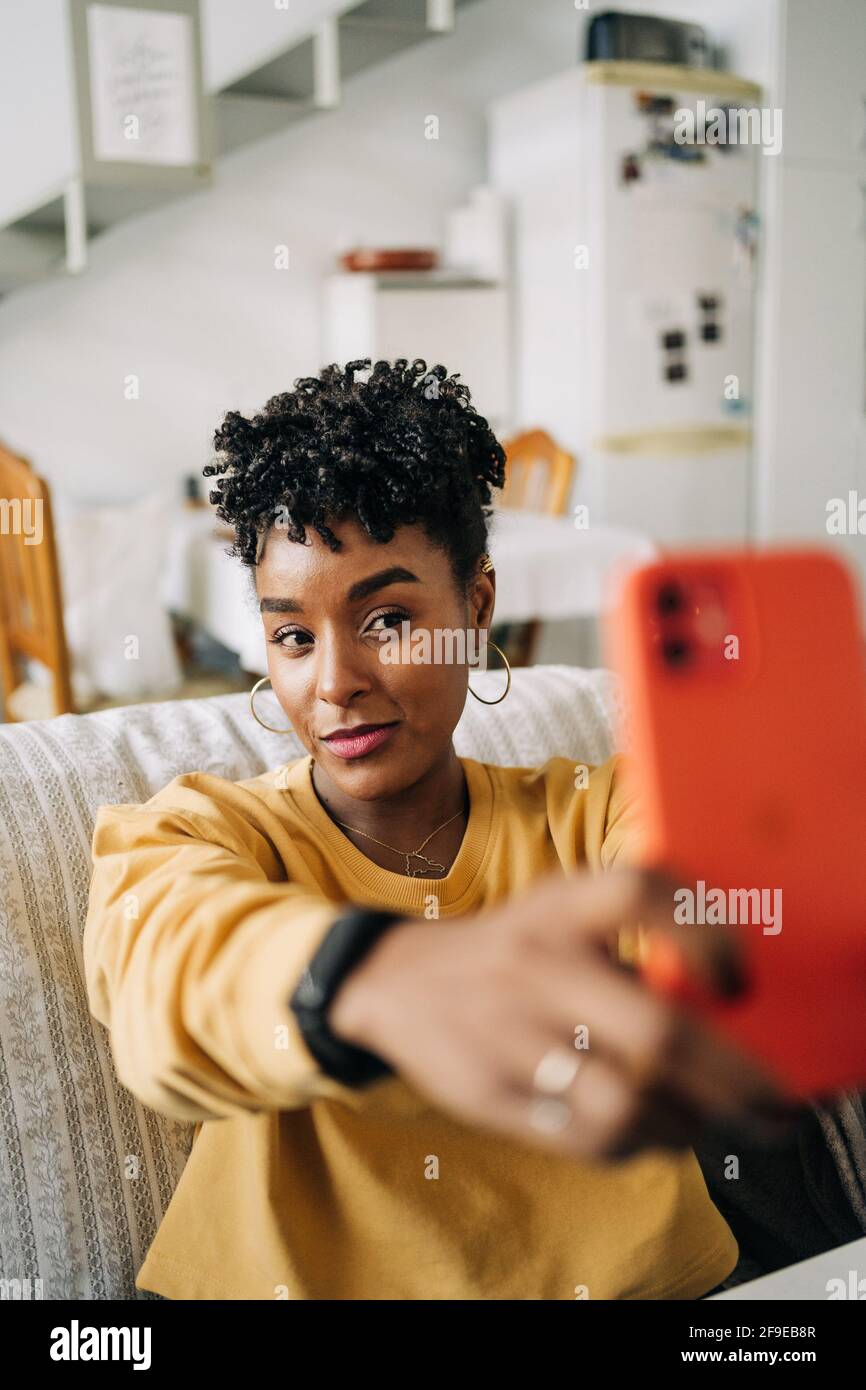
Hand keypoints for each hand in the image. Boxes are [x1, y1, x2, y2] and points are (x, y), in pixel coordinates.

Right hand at [328, 866, 799, 1160]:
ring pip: (625, 1101)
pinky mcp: (488, 1090)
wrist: (395, 981)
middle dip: (732, 1079)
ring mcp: (507, 1032)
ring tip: (708, 1126)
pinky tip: (650, 1135)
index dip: (705, 933)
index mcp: (558, 906)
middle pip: (656, 1031)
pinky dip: (634, 1146)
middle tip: (771, 1103)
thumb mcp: (557, 911)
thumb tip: (726, 1000)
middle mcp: (534, 963)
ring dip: (686, 1125)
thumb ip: (630, 933)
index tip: (740, 982)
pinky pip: (583, 1137)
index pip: (639, 892)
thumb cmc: (508, 949)